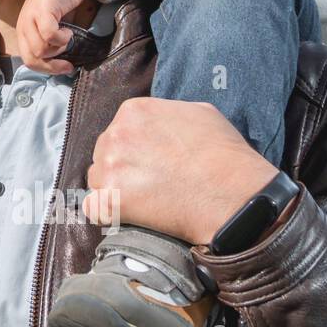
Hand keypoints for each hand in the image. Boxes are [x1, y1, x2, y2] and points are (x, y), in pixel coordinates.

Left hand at [16, 0, 92, 73]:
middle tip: (68, 65)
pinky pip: (49, 36)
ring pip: (41, 50)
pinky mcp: (41, 12)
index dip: (47, 70)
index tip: (65, 68)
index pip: (28, 60)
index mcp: (24, 31)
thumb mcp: (53, 25)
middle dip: (52, 66)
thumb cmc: (62, 1)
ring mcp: (30, 18)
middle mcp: (24, 25)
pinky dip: (62, 38)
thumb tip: (61, 66)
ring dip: (59, 49)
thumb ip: (52, 43)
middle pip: (32, 59)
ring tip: (67, 37)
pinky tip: (69, 31)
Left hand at [81, 98, 279, 245]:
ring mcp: (111, 167)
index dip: (132, 150)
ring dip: (114, 190)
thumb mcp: (199, 113)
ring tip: (144, 200)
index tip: (148, 163)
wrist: (234, 195)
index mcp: (133, 111)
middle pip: (103, 154)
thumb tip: (157, 123)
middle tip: (148, 183)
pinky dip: (107, 214)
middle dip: (121, 168)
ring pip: (97, 179)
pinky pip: (92, 208)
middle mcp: (115, 135)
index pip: (117, 130)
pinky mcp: (111, 200)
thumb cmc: (224, 155)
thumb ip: (167, 113)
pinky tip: (127, 215)